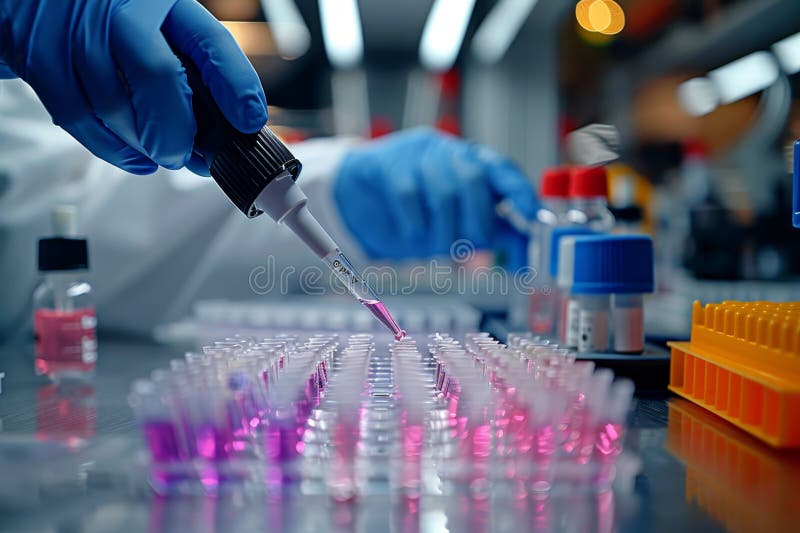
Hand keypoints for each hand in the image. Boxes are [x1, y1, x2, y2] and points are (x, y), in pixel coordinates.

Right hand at [0, 0, 266, 174]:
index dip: (234, 85)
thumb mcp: (159, 30)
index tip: (249, 121)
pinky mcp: (38, 56)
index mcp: (163, 2)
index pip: (209, 42)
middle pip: (159, 76)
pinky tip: (135, 156)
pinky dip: (113, 150)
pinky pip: (79, 118)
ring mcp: (76, 30)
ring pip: (115, 106)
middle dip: (177, 131)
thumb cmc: (109, 18)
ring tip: (160, 153)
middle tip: (185, 155)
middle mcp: (121, 10)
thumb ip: (189, 77)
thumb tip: (215, 143)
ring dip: (144, 145)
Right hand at [333, 128, 537, 267]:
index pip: (502, 168)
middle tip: (472, 245)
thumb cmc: (416, 210)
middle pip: (472, 179)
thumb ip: (494, 231)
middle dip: (477, 220)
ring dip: (444, 230)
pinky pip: (408, 195)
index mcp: (469, 160)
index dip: (519, 191)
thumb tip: (527, 254)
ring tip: (438, 247)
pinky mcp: (386, 164)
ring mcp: (414, 154)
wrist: (359, 198)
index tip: (532, 217)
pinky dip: (414, 224)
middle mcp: (446, 151)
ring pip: (442, 191)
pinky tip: (412, 234)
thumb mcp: (459, 221)